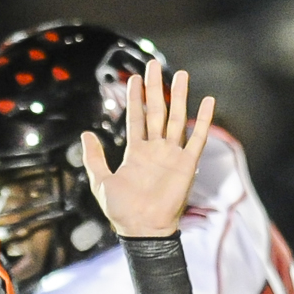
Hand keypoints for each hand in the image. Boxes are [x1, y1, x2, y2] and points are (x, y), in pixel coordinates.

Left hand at [82, 63, 215, 238]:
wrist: (142, 229)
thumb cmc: (122, 211)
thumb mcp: (101, 181)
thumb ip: (94, 158)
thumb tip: (86, 134)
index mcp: (136, 152)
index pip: (136, 118)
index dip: (135, 99)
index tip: (134, 79)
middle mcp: (155, 149)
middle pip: (157, 111)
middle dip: (156, 88)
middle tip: (154, 65)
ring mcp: (172, 155)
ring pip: (177, 119)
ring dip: (179, 97)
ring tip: (181, 74)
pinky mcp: (187, 164)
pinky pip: (197, 138)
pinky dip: (203, 120)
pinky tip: (208, 102)